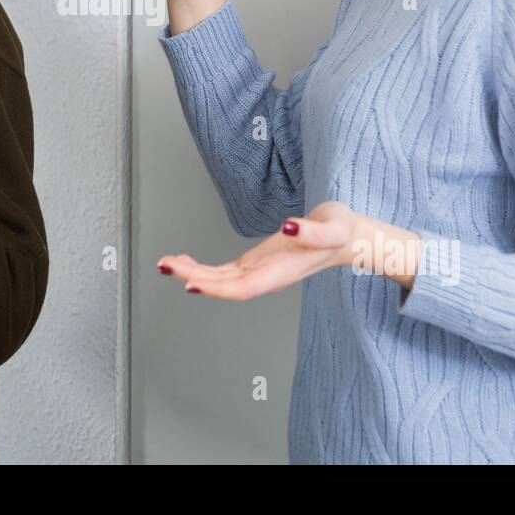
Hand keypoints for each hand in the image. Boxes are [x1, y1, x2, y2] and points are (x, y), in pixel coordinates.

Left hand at [157, 201, 364, 299]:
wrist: (349, 236)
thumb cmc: (342, 230)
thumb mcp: (334, 226)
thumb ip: (312, 230)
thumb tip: (289, 227)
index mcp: (281, 271)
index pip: (243, 287)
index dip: (216, 288)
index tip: (191, 283)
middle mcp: (266, 275)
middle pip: (224, 285)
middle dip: (193, 277)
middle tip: (165, 266)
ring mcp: (259, 270)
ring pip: (220, 280)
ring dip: (192, 274)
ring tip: (166, 264)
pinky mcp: (256, 262)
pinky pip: (224, 271)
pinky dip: (203, 268)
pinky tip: (185, 262)